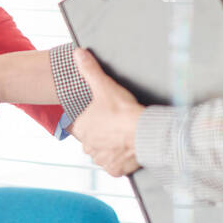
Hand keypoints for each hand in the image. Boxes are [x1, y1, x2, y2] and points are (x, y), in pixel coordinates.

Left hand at [68, 48, 143, 176]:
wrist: (144, 133)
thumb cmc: (122, 110)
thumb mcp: (104, 86)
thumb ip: (89, 70)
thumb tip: (78, 53)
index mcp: (81, 128)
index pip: (84, 123)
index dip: (96, 118)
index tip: (107, 114)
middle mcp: (87, 147)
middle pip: (93, 139)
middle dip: (103, 133)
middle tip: (117, 124)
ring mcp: (101, 159)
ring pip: (103, 152)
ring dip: (111, 147)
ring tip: (124, 135)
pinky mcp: (115, 170)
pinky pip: (115, 165)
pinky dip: (121, 159)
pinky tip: (129, 149)